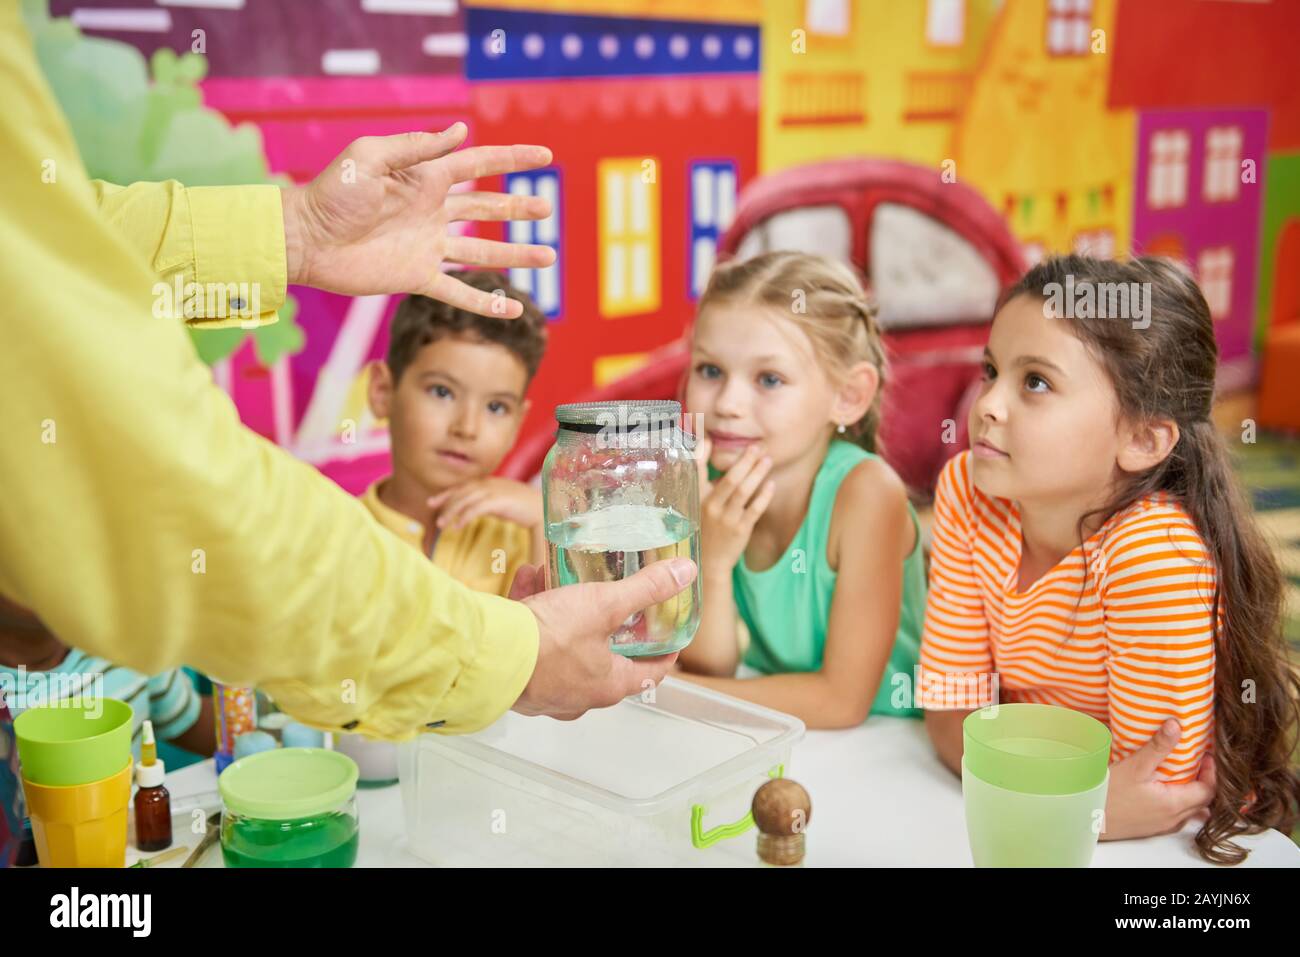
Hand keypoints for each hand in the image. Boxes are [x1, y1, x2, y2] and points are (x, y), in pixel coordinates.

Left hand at [282, 124, 554, 316]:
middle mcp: (433, 212)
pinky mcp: (417, 277)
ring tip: (548, 254)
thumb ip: (416, 147)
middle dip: (519, 208)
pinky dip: (486, 304)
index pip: (479, 165)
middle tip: (547, 209)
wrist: (307, 239)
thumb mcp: (371, 156)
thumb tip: (460, 131)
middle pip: (488, 209)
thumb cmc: (332, 192)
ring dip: (516, 254)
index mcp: (425, 179)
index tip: (544, 155)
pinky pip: (458, 292)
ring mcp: (428, 247)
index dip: (512, 159)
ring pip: (483, 253)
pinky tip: (511, 310)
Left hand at [427, 478, 542, 530]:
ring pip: (466, 500)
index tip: (432, 503)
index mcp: (489, 482)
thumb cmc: (523, 507)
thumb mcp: (501, 502)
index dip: (445, 494)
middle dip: (445, 503)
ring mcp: (494, 491)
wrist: (542, 508)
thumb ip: (487, 502)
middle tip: (434, 516)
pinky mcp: (498, 500)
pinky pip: (476, 509)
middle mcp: (489, 483)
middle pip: (461, 492)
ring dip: (451, 512)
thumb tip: (473, 511)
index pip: (462, 486)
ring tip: (442, 525)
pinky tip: (458, 527)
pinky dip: (465, 517)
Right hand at [508, 558, 696, 719]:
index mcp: (608, 686)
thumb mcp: (604, 604)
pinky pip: (530, 641)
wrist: (487, 657)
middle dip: (606, 624)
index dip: (665, 651)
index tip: (670, 635)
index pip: (651, 673)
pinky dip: (532, 610)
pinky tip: (528, 579)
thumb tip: (683, 574)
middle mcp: (578, 695)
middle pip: (604, 658)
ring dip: (564, 610)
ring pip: (563, 645)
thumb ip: (646, 588)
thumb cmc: (548, 643)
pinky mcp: (516, 677)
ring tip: (560, 578)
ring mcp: (545, 689)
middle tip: (613, 603)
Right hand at [696, 439, 774, 573]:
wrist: (709, 561)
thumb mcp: (696, 502)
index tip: (710, 439)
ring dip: (757, 474)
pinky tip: (771, 484)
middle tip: (757, 448)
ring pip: (743, 492)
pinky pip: (755, 509)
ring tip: (768, 460)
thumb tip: (706, 445)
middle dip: (745, 461)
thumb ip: (703, 477)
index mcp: (696, 498)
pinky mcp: (740, 530)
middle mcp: (709, 507)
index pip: (696, 472)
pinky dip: (764, 495)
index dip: (701, 455)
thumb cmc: (704, 525)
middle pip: (729, 480)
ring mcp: (725, 519)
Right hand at [1100, 719, 1216, 840]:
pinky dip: (1177, 803)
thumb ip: (1158, 747)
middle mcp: (1172, 819)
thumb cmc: (1107, 794)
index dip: (1212, 772)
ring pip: (1189, 811)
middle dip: (1203, 781)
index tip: (1206, 755)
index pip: (1208, 790)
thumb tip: (1176, 726)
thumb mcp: (1134, 766)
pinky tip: (1162, 791)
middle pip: (1201, 801)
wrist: (1084, 818)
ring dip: (1191, 794)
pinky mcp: (1150, 828)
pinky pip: (1174, 817)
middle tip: (1197, 762)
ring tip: (1182, 774)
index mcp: (1174, 804)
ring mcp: (1161, 826)